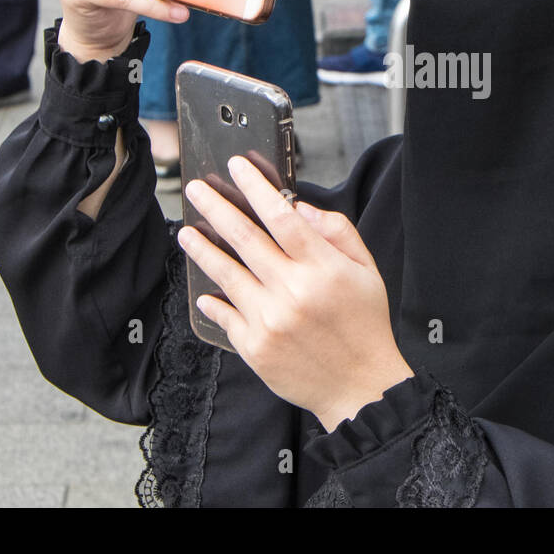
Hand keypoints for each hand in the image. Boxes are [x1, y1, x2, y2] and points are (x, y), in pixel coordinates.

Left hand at [180, 157, 413, 431]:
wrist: (360, 386)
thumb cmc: (364, 324)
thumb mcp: (366, 270)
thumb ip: (337, 232)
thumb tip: (299, 208)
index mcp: (322, 268)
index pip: (281, 216)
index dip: (256, 187)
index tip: (238, 167)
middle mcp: (292, 291)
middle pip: (244, 238)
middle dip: (217, 208)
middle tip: (197, 188)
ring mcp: (269, 320)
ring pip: (226, 274)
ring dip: (202, 249)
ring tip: (187, 231)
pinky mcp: (254, 347)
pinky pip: (225, 315)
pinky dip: (213, 300)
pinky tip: (205, 290)